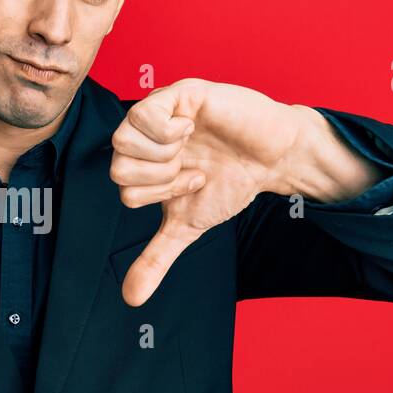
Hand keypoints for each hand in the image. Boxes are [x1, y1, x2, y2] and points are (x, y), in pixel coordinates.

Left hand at [109, 78, 303, 305]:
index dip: (160, 195)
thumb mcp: (188, 225)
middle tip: (193, 168)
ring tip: (192, 149)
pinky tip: (191, 129)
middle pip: (117, 165)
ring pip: (123, 140)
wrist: (275, 159)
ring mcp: (159, 112)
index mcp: (142, 164)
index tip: (193, 183)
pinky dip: (167, 131)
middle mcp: (144, 137)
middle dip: (161, 179)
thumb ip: (157, 257)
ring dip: (165, 156)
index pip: (122, 187)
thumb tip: (130, 299)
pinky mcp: (179, 93)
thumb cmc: (230, 184)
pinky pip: (146, 111)